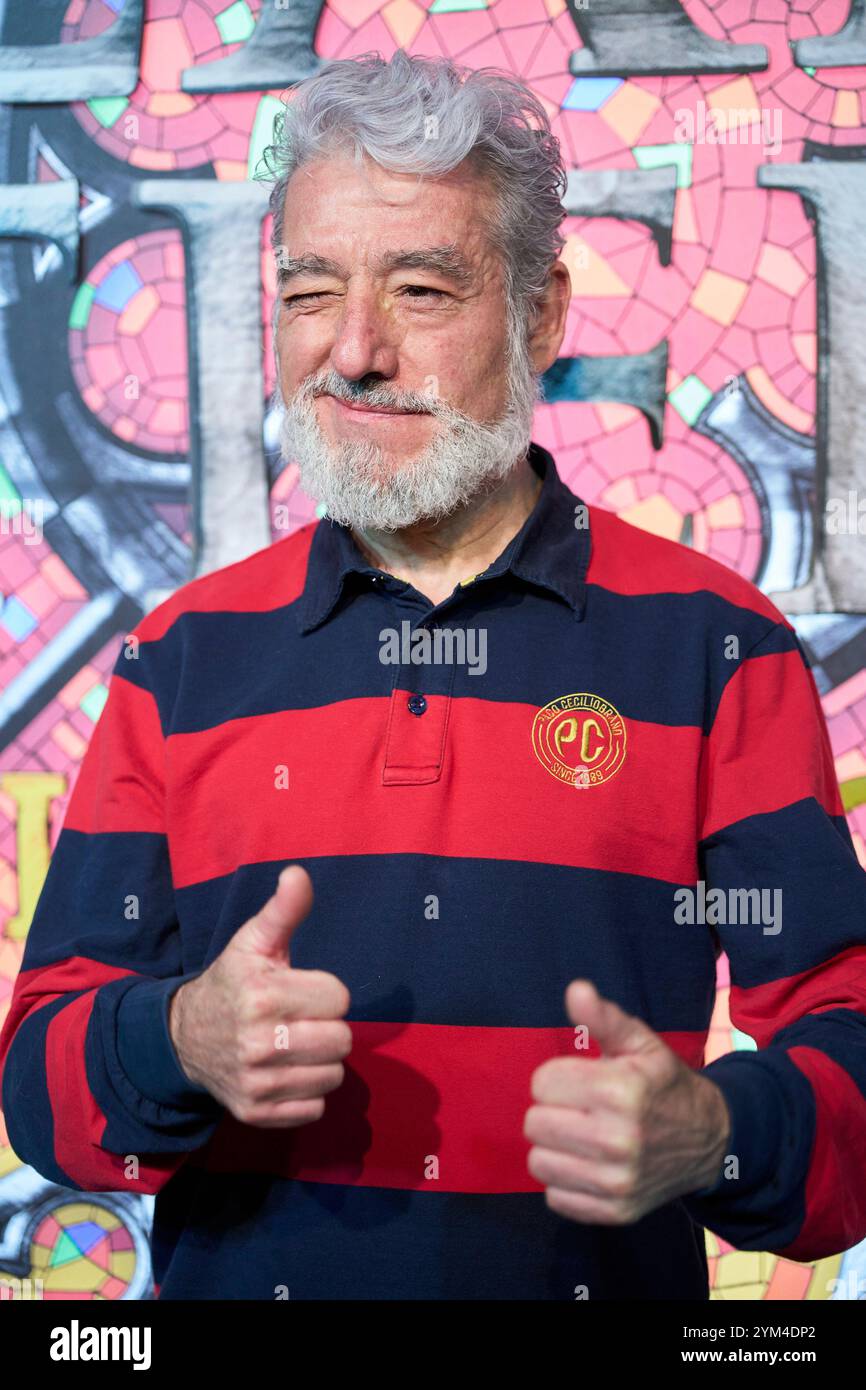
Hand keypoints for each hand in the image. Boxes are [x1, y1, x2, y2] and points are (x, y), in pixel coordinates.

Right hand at [168, 865, 350, 1128]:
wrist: (183, 1038)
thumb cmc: (231, 983)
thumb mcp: (254, 942)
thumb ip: (283, 910)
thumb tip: (298, 873)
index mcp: (263, 995)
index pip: (339, 999)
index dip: (324, 992)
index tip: (299, 991)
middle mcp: (258, 1043)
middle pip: (341, 1040)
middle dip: (326, 1026)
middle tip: (298, 1020)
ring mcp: (256, 1083)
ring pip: (333, 1075)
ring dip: (320, 1060)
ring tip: (293, 1045)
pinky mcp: (255, 1113)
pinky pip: (315, 1108)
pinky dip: (306, 1092)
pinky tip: (285, 1072)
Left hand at [524, 979, 730, 1223]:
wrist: (709, 1140)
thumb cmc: (663, 1085)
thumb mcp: (640, 1043)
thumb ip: (604, 1018)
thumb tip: (576, 990)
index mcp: (621, 1090)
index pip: (542, 1082)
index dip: (557, 1077)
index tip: (581, 1080)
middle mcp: (618, 1139)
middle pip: (534, 1123)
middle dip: (552, 1110)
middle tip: (579, 1108)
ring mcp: (617, 1181)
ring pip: (539, 1161)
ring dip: (554, 1147)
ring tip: (580, 1136)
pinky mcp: (615, 1211)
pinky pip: (555, 1196)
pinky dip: (565, 1180)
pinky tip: (588, 1164)